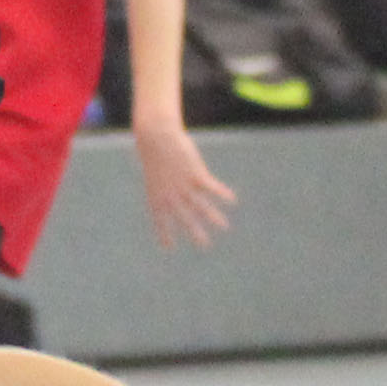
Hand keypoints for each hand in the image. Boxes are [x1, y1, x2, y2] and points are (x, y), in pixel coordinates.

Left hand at [133, 120, 235, 250]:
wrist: (156, 137)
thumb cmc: (154, 153)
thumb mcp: (155, 173)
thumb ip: (164, 186)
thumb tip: (171, 192)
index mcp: (157, 196)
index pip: (160, 220)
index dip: (164, 234)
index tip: (168, 248)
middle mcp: (171, 195)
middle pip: (185, 218)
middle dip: (195, 233)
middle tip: (204, 246)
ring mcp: (183, 186)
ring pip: (201, 205)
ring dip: (213, 217)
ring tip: (224, 226)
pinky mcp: (195, 174)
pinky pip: (211, 187)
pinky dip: (222, 193)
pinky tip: (233, 200)